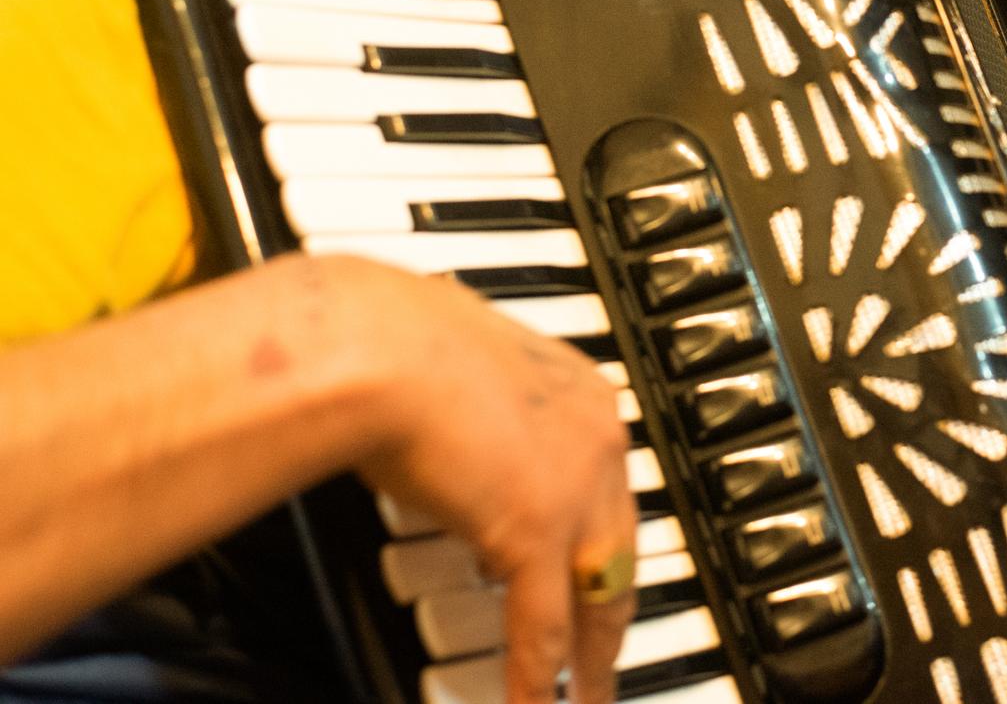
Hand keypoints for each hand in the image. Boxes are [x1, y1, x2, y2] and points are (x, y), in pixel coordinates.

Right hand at [341, 259, 637, 703]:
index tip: (594, 579)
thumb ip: (477, 425)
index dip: (602, 547)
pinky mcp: (537, 533)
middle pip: (619, 552)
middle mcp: (598, 442)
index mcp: (584, 398)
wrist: (378, 346)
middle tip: (604, 662)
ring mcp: (576, 490)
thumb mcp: (461, 384)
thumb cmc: (392, 346)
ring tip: (585, 698)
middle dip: (610, 617)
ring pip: (597, 599)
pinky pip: (541, 630)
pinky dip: (532, 680)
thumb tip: (455, 466)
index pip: (614, 491)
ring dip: (589, 662)